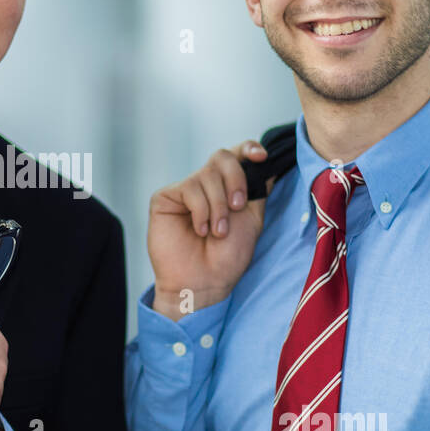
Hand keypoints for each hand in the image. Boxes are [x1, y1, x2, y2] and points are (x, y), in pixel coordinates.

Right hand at [146, 140, 274, 321]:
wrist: (204, 281)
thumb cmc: (227, 257)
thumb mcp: (252, 220)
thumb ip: (257, 190)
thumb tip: (264, 161)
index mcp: (227, 187)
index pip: (236, 155)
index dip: (247, 149)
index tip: (260, 157)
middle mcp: (206, 185)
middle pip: (222, 157)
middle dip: (235, 180)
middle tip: (237, 206)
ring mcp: (185, 190)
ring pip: (206, 174)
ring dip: (218, 205)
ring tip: (217, 231)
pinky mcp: (165, 198)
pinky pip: (189, 188)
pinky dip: (201, 210)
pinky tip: (199, 230)